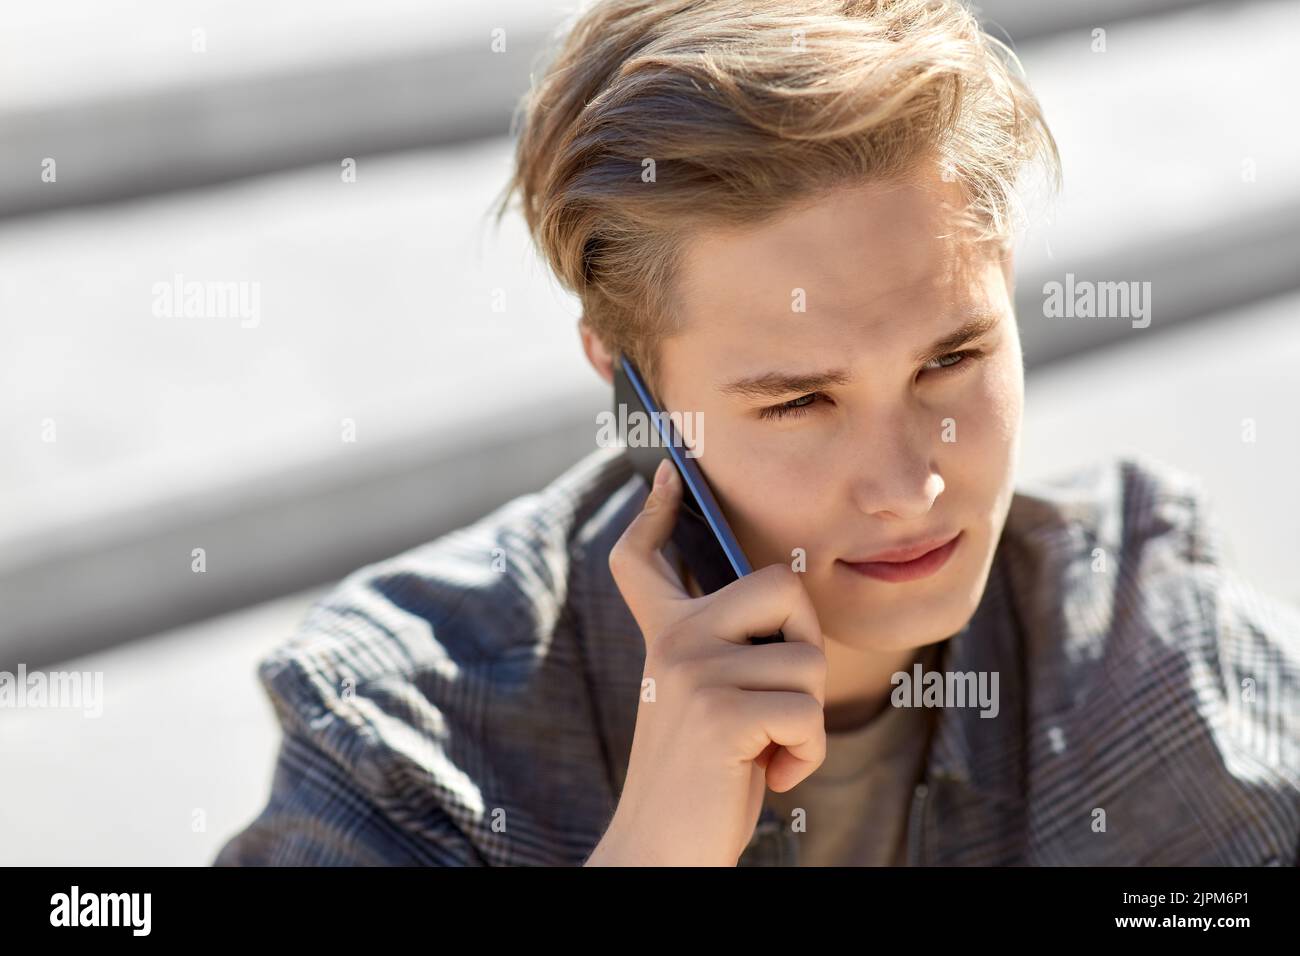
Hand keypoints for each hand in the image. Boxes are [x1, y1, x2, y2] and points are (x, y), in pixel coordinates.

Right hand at [587, 459, 826, 865]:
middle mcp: (671, 641)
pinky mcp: (718, 712)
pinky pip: (807, 711)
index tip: (667, 476)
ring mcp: (691, 671)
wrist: (663, 850)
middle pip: (784, 587)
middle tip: (781, 701)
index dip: (655, 513)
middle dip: (810, 647)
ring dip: (808, 720)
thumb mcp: (705, 700)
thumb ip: (725, 649)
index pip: (644, 559)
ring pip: (809, 662)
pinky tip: (772, 772)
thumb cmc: (703, 777)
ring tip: (766, 749)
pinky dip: (807, 753)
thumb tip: (780, 593)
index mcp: (662, 635)